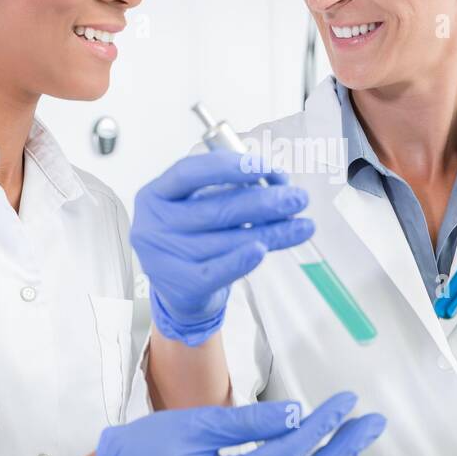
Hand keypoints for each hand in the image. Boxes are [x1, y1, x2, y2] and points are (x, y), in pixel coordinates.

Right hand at [131, 150, 314, 345]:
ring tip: (301, 226)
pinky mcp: (182, 287)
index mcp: (156, 195)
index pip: (189, 172)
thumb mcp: (198, 205)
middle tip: (297, 198)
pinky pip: (218, 271)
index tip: (264, 166)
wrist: (179, 289)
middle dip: (264, 201)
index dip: (228, 166)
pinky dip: (242, 259)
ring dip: (270, 231)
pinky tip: (264, 249)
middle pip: (216, 209)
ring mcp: (164, 258)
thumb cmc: (193, 237)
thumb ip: (231, 190)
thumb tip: (277, 181)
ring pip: (226, 240)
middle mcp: (155, 225)